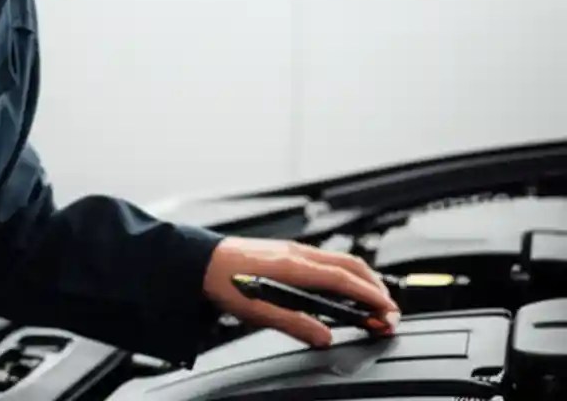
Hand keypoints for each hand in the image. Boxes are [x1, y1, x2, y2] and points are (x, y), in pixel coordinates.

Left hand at [203, 237, 400, 346]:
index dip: (370, 295)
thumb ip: (294, 324)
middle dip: (375, 286)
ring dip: (362, 278)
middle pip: (350, 265)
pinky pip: (327, 259)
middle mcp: (297, 253)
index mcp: (292, 266)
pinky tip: (345, 286)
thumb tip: (325, 338)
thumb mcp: (257, 311)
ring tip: (374, 300)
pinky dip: (345, 273)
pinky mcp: (286, 252)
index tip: (389, 310)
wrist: (198, 260)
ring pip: (340, 260)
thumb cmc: (222, 281)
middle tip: (389, 310)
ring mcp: (292, 249)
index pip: (343, 279)